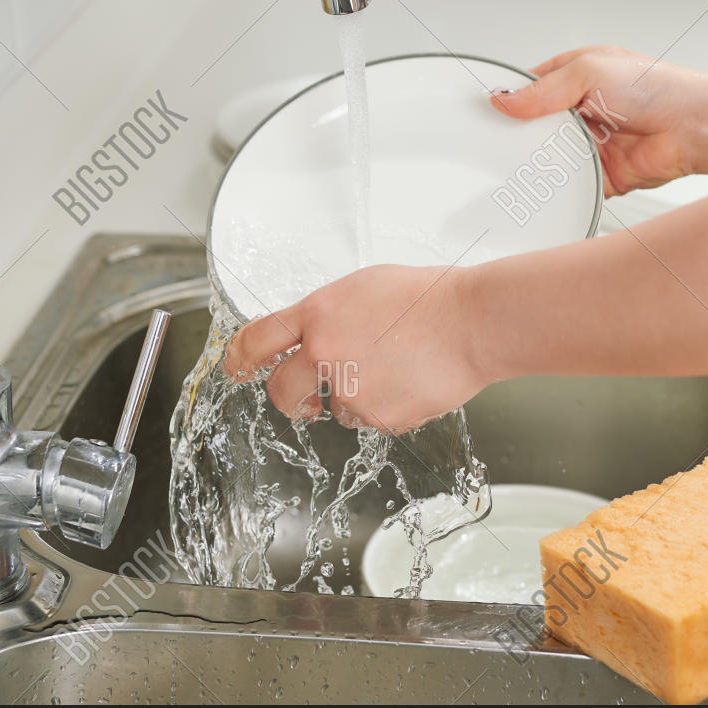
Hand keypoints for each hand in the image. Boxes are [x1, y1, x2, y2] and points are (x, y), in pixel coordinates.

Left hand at [224, 264, 490, 432]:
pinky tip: (408, 381)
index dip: (239, 359)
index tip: (236, 368)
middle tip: (304, 395)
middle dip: (289, 396)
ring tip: (391, 369)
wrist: (472, 322)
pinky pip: (370, 420)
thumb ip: (328, 314)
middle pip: (280, 391)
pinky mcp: (380, 417)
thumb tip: (311, 334)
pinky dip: (385, 407)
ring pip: (332, 409)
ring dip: (350, 398)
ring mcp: (351, 390)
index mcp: (318, 314)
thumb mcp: (363, 288)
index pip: (257, 340)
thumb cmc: (428, 298)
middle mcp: (326, 353)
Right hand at [492, 45, 707, 195]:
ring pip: (550, 157)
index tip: (489, 110)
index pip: (531, 89)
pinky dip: (560, 187)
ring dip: (541, 161)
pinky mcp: (600, 174)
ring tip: (522, 164)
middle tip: (500, 142)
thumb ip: (543, 89)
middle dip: (522, 135)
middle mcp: (582, 111)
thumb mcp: (589, 71)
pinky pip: (571, 185)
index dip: (510, 99)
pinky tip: (548, 185)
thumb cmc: (656, 87)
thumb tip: (504, 101)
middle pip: (537, 126)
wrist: (691, 127)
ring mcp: (590, 143)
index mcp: (577, 78)